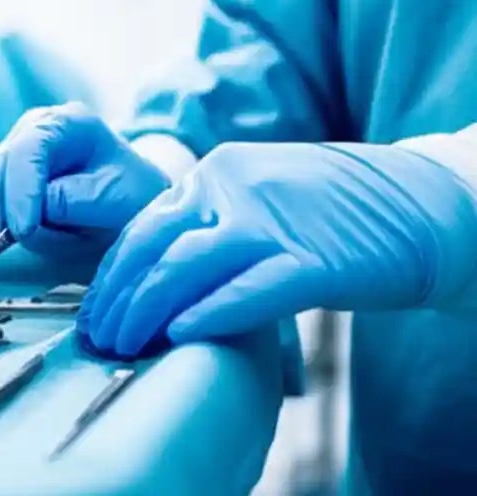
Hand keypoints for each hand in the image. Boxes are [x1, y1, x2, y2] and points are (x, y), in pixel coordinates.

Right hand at [0, 103, 169, 262]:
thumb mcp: (119, 198)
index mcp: (68, 124)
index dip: (20, 188)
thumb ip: (78, 199)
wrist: (135, 203)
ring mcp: (14, 155)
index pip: (31, 147)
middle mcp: (34, 131)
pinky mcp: (0, 180)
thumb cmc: (134, 196)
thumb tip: (38, 208)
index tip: (22, 229)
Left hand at [80, 141, 476, 358]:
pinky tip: (179, 335)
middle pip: (152, 245)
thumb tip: (157, 267)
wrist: (424, 204)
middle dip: (116, 297)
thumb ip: (210, 217)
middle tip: (98, 339)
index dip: (111, 274)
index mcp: (217, 171)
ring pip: (185, 265)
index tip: (94, 312)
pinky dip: (208, 312)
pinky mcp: (314, 261)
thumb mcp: (261, 193)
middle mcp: (235, 189)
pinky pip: (248, 289)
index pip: (143, 225)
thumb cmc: (336, 211)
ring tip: (124, 347)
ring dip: (145, 310)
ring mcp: (274, 222)